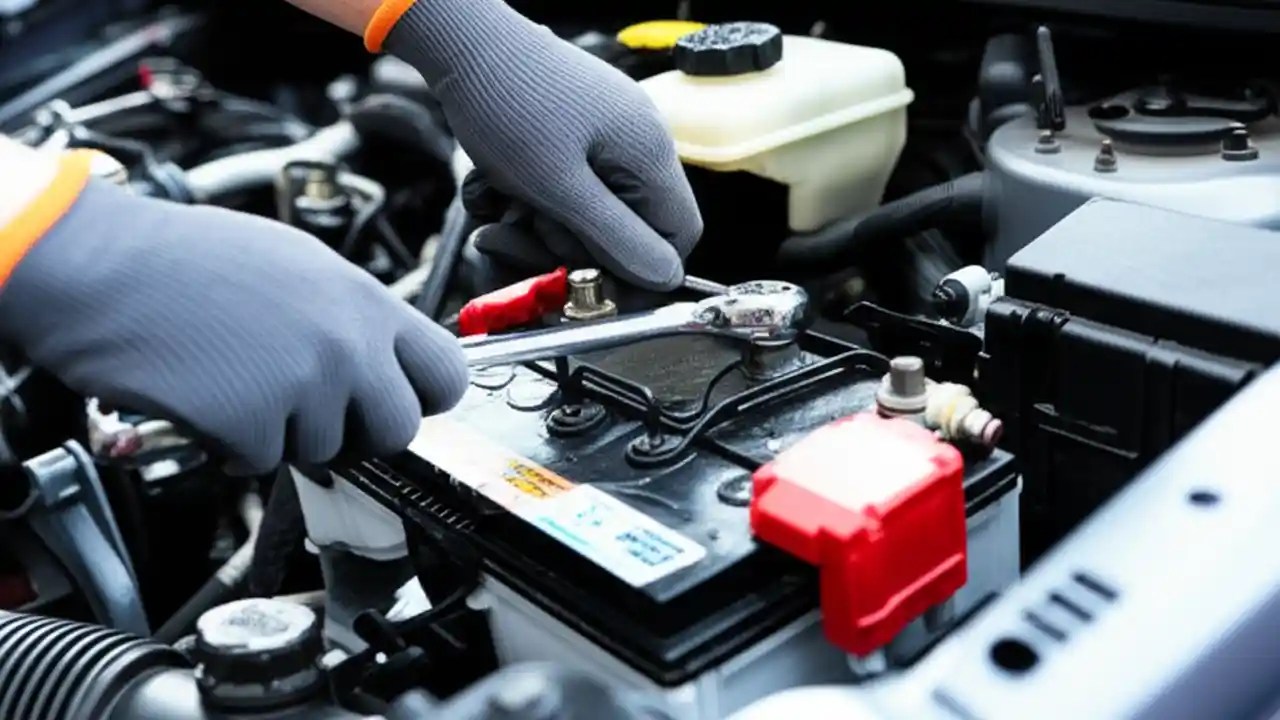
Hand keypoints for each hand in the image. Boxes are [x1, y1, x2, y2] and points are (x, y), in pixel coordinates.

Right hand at [0, 181, 467, 473]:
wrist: (104, 268)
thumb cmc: (190, 261)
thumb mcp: (300, 266)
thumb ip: (353, 316)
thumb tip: (387, 360)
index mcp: (365, 301)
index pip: (447, 373)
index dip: (422, 397)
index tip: (394, 400)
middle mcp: (347, 345)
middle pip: (398, 430)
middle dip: (358, 434)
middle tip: (312, 413)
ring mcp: (304, 387)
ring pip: (326, 452)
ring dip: (286, 435)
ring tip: (241, 383)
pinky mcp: (254, 424)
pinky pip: (262, 462)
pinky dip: (234, 446)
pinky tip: (209, 401)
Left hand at [383, 0, 701, 290]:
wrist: (460, 38)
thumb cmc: (506, 99)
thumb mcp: (559, 188)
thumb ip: (616, 238)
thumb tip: (664, 278)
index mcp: (650, 153)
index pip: (679, 236)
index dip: (640, 271)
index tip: (593, 285)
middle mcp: (639, 140)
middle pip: (631, 228)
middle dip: (575, 244)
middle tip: (528, 232)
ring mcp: (609, 133)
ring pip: (592, 210)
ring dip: (545, 223)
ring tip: (506, 203)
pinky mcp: (577, 130)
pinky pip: (568, 185)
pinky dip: (533, 197)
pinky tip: (501, 185)